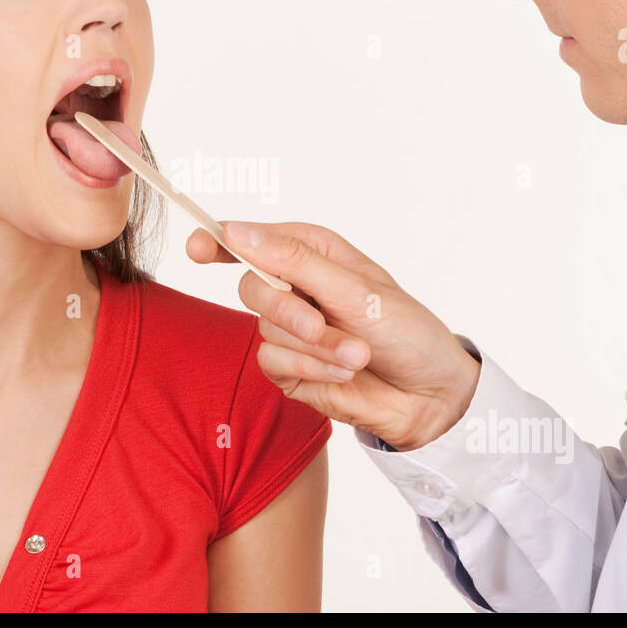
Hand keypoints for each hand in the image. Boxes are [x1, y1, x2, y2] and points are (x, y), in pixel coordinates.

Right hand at [186, 221, 480, 450]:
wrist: (429, 395)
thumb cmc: (406, 331)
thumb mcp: (357, 290)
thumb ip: (295, 262)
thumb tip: (239, 232)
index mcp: (311, 253)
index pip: (252, 240)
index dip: (219, 241)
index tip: (197, 247)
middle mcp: (295, 287)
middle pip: (251, 287)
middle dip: (287, 311)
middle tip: (319, 325)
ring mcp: (289, 330)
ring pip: (266, 331)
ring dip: (316, 348)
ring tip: (357, 354)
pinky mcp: (289, 368)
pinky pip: (274, 363)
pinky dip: (311, 368)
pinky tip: (344, 371)